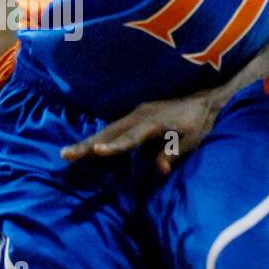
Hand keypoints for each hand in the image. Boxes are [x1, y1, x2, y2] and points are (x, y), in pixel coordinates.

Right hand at [60, 92, 218, 171]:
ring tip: (68, 153)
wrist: (203, 98)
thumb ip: (174, 152)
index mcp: (153, 122)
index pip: (129, 137)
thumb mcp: (193, 138)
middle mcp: (139, 115)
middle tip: (65, 155)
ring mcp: (136, 113)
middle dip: (87, 144)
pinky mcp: (136, 115)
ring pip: (108, 129)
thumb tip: (161, 170)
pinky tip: (88, 147)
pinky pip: (114, 127)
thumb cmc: (199, 122)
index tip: (96, 152)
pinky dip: (99, 137)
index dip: (113, 146)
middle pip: (109, 131)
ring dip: (88, 141)